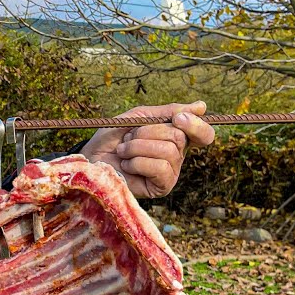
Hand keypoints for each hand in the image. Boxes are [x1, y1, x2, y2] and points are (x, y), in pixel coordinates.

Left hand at [79, 101, 215, 197]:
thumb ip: (168, 112)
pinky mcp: (160, 187)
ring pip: (169, 151)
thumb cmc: (112, 138)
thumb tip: (202, 106)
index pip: (203, 134)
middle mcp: (177, 156)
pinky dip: (139, 162)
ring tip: (124, 152)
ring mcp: (170, 173)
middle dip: (147, 133)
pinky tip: (127, 166)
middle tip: (128, 138)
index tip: (178, 118)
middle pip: (179, 137)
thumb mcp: (139, 117)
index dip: (196, 125)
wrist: (91, 157)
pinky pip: (161, 168)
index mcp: (175, 137)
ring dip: (138, 147)